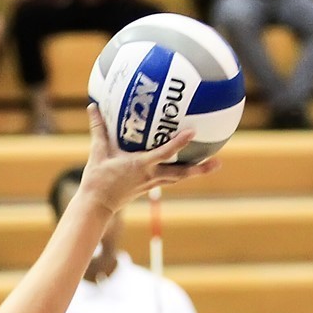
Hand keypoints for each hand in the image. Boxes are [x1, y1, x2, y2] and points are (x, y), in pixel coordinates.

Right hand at [74, 107, 216, 216]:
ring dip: (196, 172)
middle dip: (200, 169)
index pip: (165, 153)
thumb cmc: (97, 179)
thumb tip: (93, 106)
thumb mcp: (97, 152)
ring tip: (213, 165)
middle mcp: (150, 176)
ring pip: (178, 178)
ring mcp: (151, 183)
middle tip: (218, 162)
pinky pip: (169, 179)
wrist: (96, 205)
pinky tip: (188, 167)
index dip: (179, 143)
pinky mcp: (149, 187)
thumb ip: (98, 129)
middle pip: (181, 173)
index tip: (192, 133)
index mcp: (140, 165)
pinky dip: (181, 173)